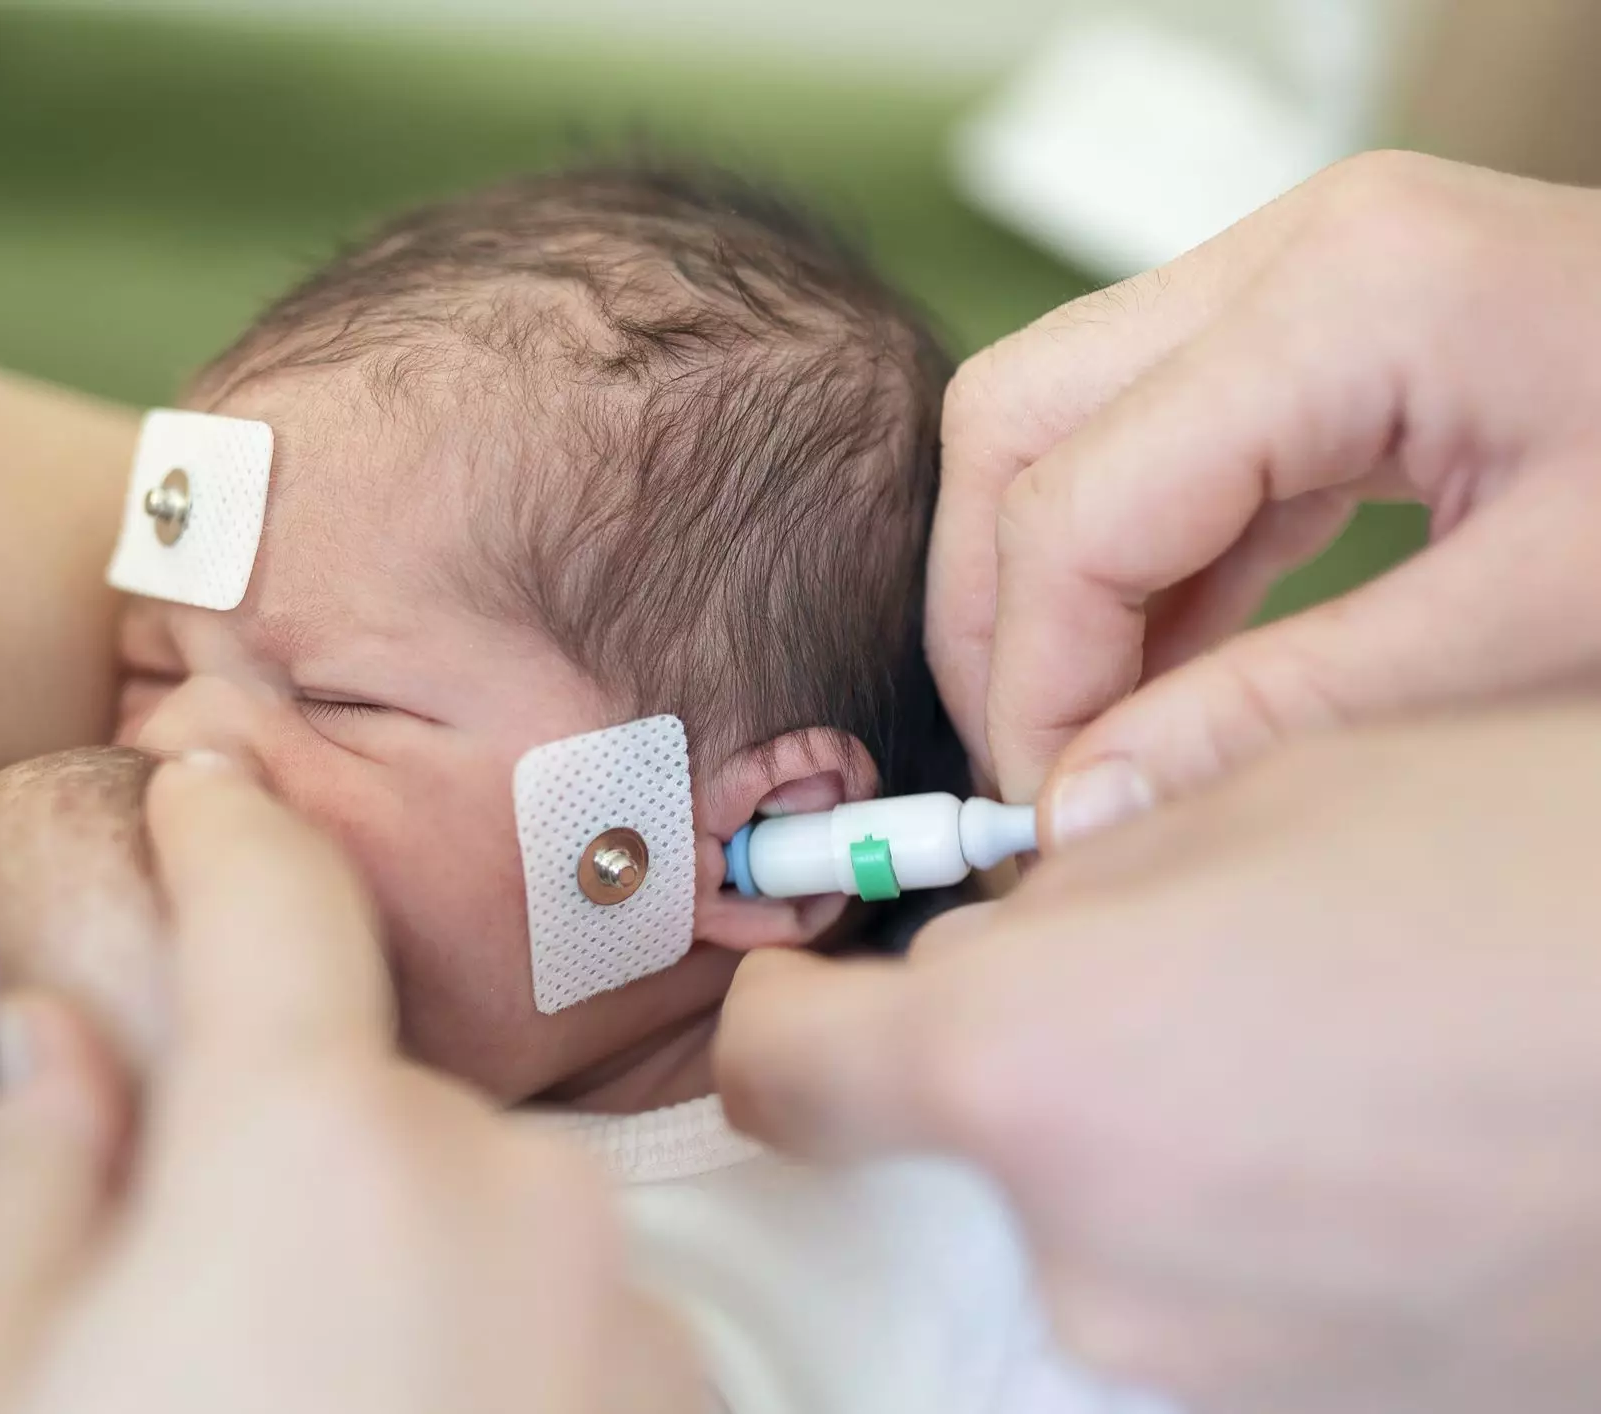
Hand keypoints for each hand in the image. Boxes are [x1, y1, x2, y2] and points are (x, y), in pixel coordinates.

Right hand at [0, 752, 698, 1413]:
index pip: (277, 904)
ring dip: (401, 1280)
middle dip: (292, 1156)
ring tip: (314, 1413)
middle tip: (209, 1309)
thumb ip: (40, 1180)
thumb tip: (73, 1038)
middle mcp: (513, 1200)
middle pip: (375, 1104)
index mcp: (315, 1149)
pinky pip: (574, 1339)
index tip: (205, 783)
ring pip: (484, 1226)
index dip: (227, 829)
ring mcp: (632, 1325)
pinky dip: (498, 1375)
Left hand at [715, 705, 1600, 1413]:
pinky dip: (1256, 1223)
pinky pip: (1219, 1295)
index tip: (827, 983)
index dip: (793, 1018)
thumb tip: (1008, 934)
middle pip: (957, 1151)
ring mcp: (1213, 1366)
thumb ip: (1077, 882)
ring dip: (1151, 1140)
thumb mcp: (1268, 794)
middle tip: (1168, 977)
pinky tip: (1383, 1144)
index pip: (787, 1077)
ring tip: (1321, 1051)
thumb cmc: (1539, 883)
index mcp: (1026, 1074)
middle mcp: (1089, 1258)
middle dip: (1019, 1062)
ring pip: (1094, 1220)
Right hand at [926, 151, 1600, 840]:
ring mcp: (1298, 279)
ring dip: (1049, 595)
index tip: (1053, 819)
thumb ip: (1293, 713)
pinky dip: (1133, 576)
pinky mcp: (1316, 332)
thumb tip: (1086, 809)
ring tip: (1098, 739)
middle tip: (1041, 771)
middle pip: (1014, 423)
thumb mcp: (1548, 629)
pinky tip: (1171, 680)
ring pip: (1054, 425)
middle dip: (997, 615)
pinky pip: (1150, 445)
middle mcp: (1293, 253)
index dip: (1035, 676)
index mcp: (1351, 297)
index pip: (1078, 497)